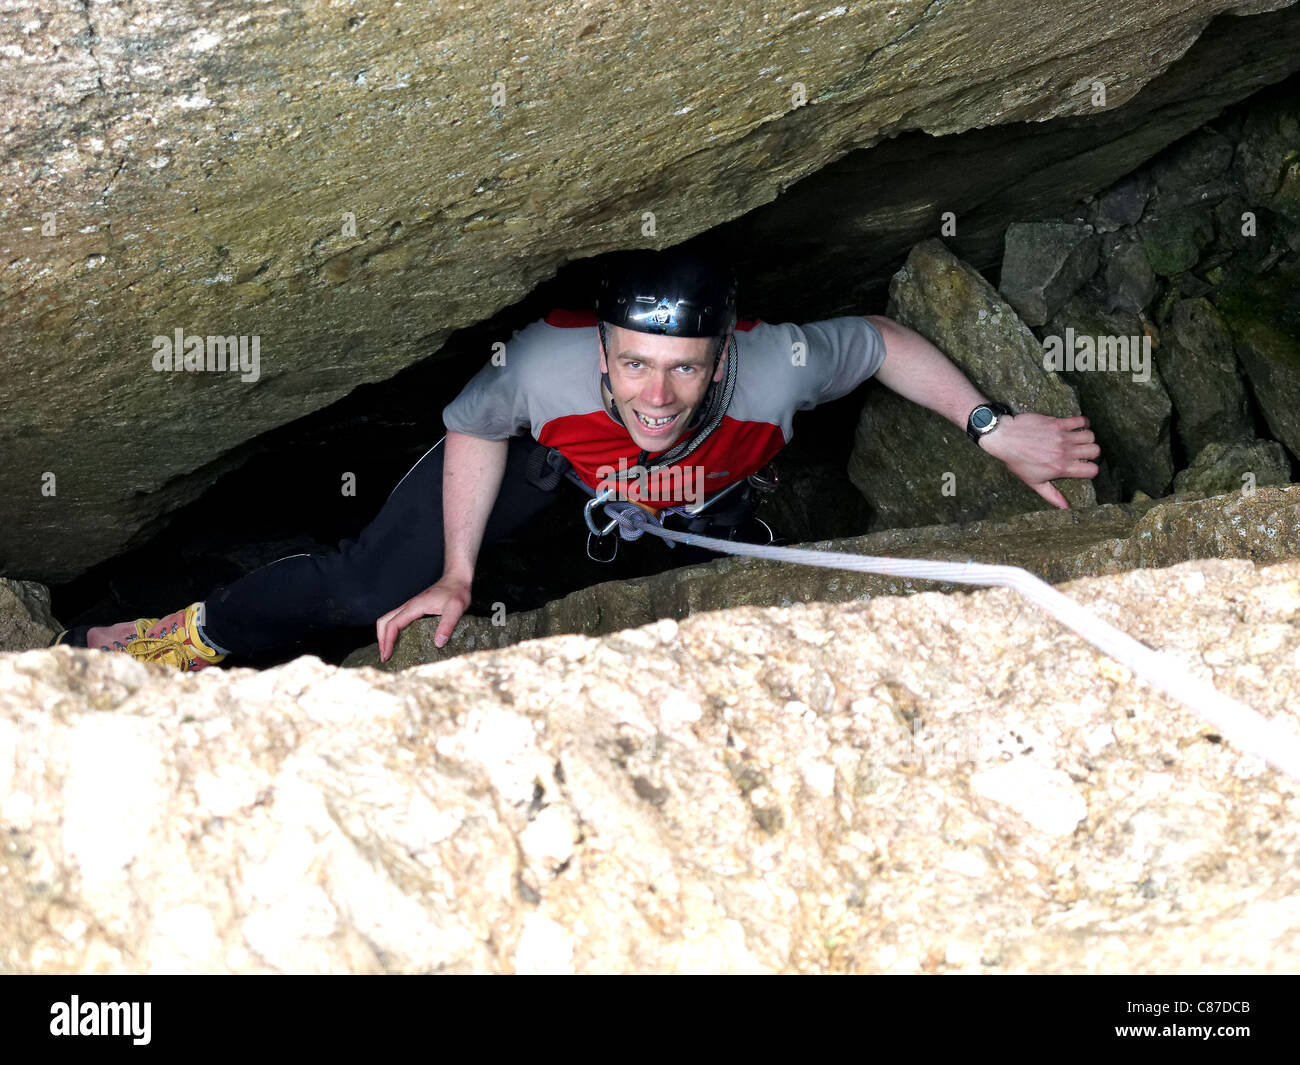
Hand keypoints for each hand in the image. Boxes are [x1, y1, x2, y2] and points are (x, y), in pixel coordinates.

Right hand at [375, 575, 471, 662]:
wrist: (457, 579)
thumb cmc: (457, 592)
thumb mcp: (456, 608)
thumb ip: (447, 625)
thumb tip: (437, 643)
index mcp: (415, 606)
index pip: (393, 624)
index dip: (387, 641)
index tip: (386, 655)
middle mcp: (409, 606)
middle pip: (384, 622)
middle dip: (381, 640)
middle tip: (385, 658)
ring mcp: (411, 607)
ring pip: (388, 620)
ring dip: (384, 635)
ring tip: (388, 652)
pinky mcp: (415, 609)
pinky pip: (397, 619)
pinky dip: (392, 631)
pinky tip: (400, 642)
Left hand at [978, 413, 1099, 508]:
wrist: (1005, 438)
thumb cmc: (1017, 461)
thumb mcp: (1034, 482)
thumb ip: (1051, 495)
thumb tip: (1065, 507)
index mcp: (1060, 468)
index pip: (1092, 470)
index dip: (1091, 470)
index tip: (1085, 468)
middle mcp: (1064, 452)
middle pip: (1095, 450)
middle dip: (1092, 453)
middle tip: (1082, 453)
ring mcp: (1062, 436)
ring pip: (1090, 435)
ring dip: (1087, 438)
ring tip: (1079, 440)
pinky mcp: (1058, 423)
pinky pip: (1080, 420)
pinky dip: (1083, 422)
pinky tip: (1077, 426)